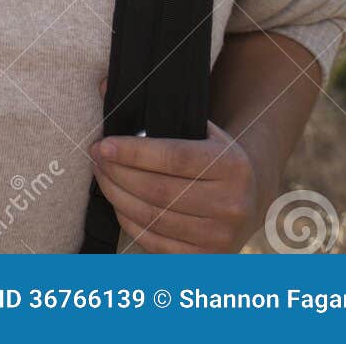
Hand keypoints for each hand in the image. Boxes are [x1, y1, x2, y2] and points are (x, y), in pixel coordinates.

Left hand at [89, 119, 258, 252]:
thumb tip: (105, 85)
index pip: (174, 157)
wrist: (249, 197)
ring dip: (118, 197)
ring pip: (154, 218)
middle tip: (95, 158)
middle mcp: (231, 203)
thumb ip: (159, 110)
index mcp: (231, 165)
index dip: (134, 152)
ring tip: (101, 177)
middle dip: (118, 174)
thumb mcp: (200, 129)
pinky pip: (157, 244)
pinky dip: (131, 223)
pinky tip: (118, 204)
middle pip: (159, 190)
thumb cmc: (213, 155)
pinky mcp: (206, 260)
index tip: (103, 145)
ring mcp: (219, 236)